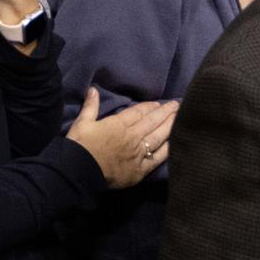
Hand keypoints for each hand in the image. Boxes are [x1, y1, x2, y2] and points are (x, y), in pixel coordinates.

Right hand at [66, 89, 180, 188]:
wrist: (81, 171)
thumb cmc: (80, 145)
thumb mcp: (82, 122)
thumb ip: (90, 106)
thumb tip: (93, 89)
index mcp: (118, 125)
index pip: (138, 112)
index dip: (150, 107)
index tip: (159, 103)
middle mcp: (132, 137)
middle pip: (152, 122)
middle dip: (165, 112)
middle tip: (177, 105)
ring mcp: (139, 153)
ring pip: (158, 137)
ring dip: (170, 126)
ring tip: (179, 117)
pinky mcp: (141, 169)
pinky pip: (158, 158)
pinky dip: (167, 150)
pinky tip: (175, 143)